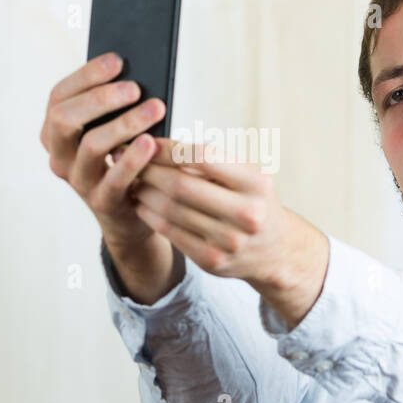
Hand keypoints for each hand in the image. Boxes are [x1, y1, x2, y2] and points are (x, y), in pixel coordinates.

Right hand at [39, 52, 167, 248]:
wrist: (131, 211)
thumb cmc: (123, 156)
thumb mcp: (114, 129)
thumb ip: (115, 105)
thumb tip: (136, 71)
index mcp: (55, 131)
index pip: (59, 96)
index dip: (86, 75)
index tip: (117, 60)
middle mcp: (59, 155)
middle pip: (64, 119)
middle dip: (99, 98)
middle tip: (135, 87)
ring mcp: (77, 181)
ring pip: (91, 146)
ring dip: (124, 123)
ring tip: (155, 108)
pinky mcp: (102, 202)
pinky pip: (114, 179)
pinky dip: (133, 158)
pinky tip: (151, 142)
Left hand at [130, 141, 325, 298]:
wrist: (275, 250)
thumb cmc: (253, 201)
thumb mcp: (246, 174)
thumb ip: (209, 161)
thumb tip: (157, 145)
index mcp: (256, 183)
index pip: (203, 156)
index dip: (169, 148)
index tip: (146, 141)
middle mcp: (247, 213)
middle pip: (181, 185)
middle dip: (148, 169)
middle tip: (128, 158)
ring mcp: (229, 241)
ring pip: (171, 210)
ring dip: (144, 191)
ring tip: (133, 179)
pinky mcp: (212, 261)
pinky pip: (170, 233)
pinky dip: (150, 215)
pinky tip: (142, 203)